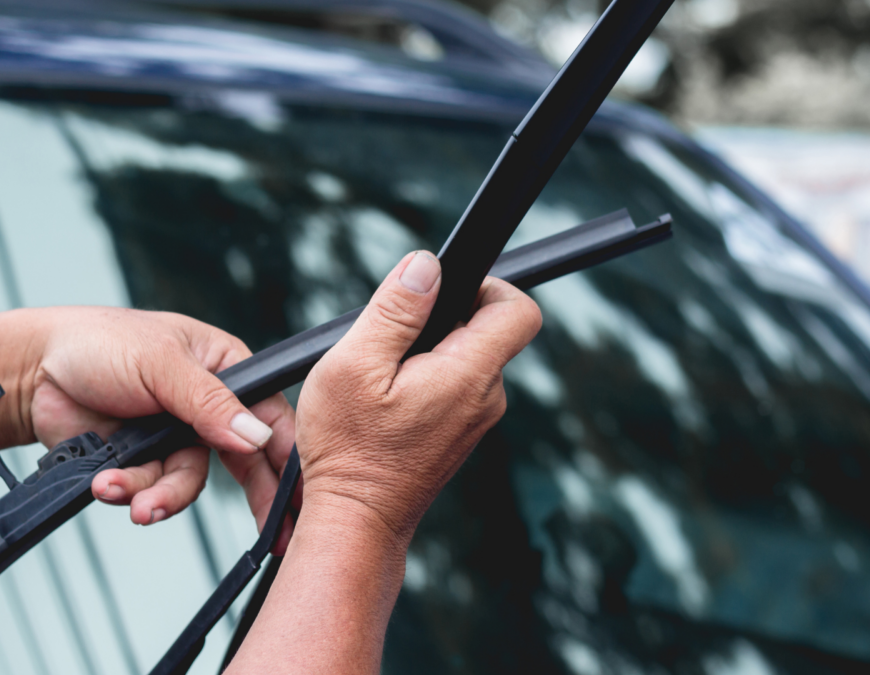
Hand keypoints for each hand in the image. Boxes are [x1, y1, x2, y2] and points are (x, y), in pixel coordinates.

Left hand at [27, 307, 295, 542]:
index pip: (268, 415)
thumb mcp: (162, 363)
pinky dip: (128, 492)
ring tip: (138, 507)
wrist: (33, 370)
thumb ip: (210, 402)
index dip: (285, 455)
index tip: (298, 495)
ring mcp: (175, 437)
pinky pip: (149, 489)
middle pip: (244, 461)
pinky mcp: (142, 461)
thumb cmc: (100, 342)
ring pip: (188, 483)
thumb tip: (254, 437)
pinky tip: (105, 484)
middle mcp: (207, 408)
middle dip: (254, 500)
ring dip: (162, 497)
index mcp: (226, 370)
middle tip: (270, 539)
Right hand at [295, 251, 540, 544]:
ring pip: (468, 357)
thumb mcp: (355, 364)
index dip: (488, 286)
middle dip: (444, 319)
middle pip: (489, 330)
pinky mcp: (460, 434)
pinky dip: (427, 379)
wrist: (358, 522)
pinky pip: (455, 385)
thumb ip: (395, 310)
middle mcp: (485, 399)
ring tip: (384, 379)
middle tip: (392, 343)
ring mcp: (476, 420)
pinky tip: (389, 402)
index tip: (442, 292)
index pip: (519, 310)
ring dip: (430, 352)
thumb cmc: (350, 449)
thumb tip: (426, 265)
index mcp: (469, 375)